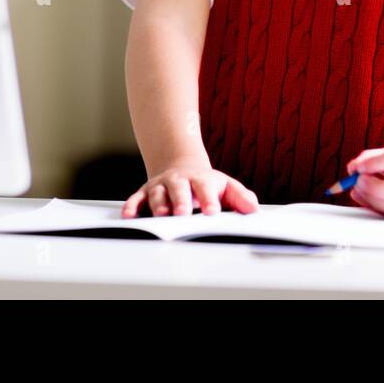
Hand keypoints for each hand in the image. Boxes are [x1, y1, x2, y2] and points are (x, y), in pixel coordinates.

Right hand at [121, 159, 258, 217]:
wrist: (180, 167)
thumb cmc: (205, 184)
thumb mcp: (226, 187)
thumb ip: (240, 197)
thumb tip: (253, 209)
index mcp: (200, 180)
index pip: (206, 188)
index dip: (209, 199)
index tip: (212, 210)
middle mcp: (179, 182)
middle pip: (179, 189)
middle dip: (181, 201)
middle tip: (183, 213)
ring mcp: (161, 187)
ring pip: (156, 194)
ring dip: (158, 204)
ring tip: (161, 215)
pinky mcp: (145, 193)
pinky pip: (136, 199)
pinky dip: (132, 206)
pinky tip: (130, 215)